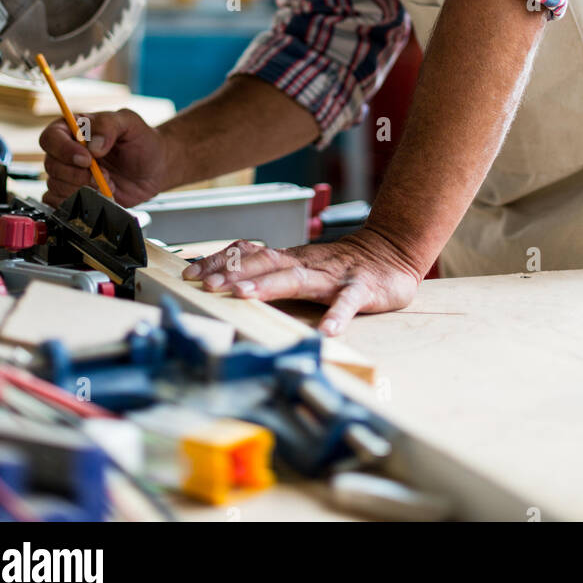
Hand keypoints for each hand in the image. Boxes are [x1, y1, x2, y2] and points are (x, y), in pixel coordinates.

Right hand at [39, 109, 167, 208]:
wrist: (155, 168)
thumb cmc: (141, 141)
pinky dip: (76, 202)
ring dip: (82, 188)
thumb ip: (108, 125)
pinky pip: (58, 202)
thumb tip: (92, 145)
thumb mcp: (130, 123)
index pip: (51, 137)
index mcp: (74, 128)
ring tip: (107, 183)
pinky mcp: (75, 194)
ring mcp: (70, 174)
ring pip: (55, 185)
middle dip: (77, 174)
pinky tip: (98, 195)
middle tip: (104, 174)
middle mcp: (67, 151)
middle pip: (51, 165)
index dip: (64, 150)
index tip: (87, 159)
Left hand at [181, 227, 421, 334]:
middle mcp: (308, 263)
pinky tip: (328, 331)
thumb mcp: (303, 263)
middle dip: (234, 272)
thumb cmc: (343, 264)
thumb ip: (271, 268)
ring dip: (270, 285)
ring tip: (246, 295)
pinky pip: (348, 302)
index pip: (250, 255)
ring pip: (298, 277)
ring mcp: (334, 275)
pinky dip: (338, 314)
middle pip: (266, 263)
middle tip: (208, 284)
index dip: (221, 261)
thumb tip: (227, 275)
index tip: (190, 270)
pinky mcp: (362, 289)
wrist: (391, 251)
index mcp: (292, 259)